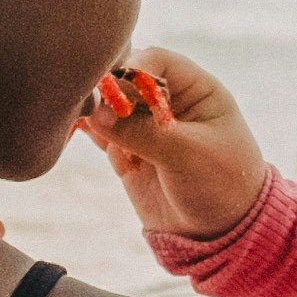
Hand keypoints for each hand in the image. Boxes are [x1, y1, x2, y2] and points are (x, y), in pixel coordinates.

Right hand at [78, 42, 272, 248]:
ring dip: (94, 110)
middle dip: (107, 90)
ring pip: (110, 106)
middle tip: (90, 104)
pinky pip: (102, 133)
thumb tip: (96, 110)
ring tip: (81, 118)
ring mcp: (146, 128)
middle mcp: (169, 102)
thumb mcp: (188, 155)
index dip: (133, 68)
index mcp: (196, 89)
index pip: (157, 61)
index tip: (114, 88)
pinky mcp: (128, 152)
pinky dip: (89, 130)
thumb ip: (143, 132)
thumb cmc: (221, 185)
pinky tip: (75, 128)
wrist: (221, 235)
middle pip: (127, 79)